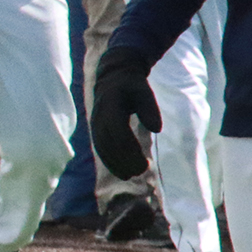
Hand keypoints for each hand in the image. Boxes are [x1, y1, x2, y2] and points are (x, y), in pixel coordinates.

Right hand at [91, 46, 159, 178]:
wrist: (112, 77)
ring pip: (102, 148)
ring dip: (115, 163)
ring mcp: (95, 124)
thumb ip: (150, 108)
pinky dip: (109, 161)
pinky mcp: (95, 130)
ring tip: (131, 175)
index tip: (145, 163)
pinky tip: (121, 172)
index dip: (130, 150)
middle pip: (110, 143)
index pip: (119, 133)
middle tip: (142, 171)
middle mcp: (99, 117)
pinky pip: (100, 148)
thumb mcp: (143, 91)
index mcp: (110, 106)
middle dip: (124, 160)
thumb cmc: (132, 85)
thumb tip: (157, 129)